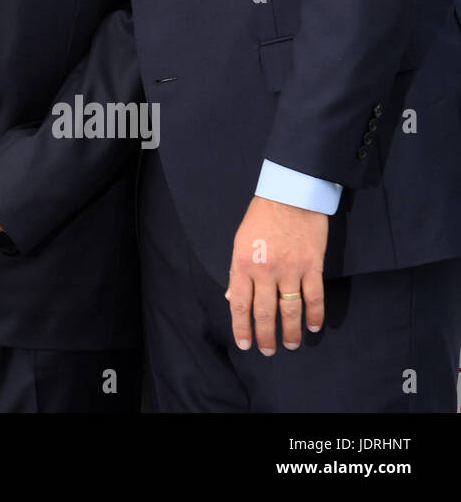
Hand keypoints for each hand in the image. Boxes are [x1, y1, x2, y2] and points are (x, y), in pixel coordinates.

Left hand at [226, 195, 326, 354]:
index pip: (240, 303)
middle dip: (265, 336)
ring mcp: (290, 269)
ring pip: (290, 309)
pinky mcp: (312, 266)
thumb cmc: (261, 217)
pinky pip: (314, 297)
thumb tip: (232, 298)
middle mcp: (265, 270)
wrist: (290, 195)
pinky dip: (314, 315)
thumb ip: (237, 271)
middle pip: (264, 312)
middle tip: (267, 351)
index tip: (244, 344)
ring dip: (291, 331)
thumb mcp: (240, 241)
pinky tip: (313, 326)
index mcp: (242, 263)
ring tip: (291, 345)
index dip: (241, 327)